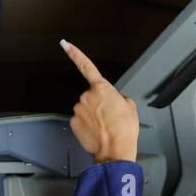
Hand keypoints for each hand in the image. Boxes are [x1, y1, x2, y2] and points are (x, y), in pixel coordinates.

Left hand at [62, 39, 138, 164]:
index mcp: (102, 88)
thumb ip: (118, 97)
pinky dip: (87, 125)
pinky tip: (97, 131)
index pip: (86, 66)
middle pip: (91, 96)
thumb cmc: (124, 129)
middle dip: (99, 104)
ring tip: (105, 126)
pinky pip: (80, 121)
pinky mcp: (73, 122)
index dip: (75, 54)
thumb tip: (113, 100)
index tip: (65, 45)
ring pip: (85, 109)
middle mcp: (86, 96)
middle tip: (110, 117)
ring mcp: (78, 109)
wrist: (115, 150)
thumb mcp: (130, 106)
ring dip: (93, 116)